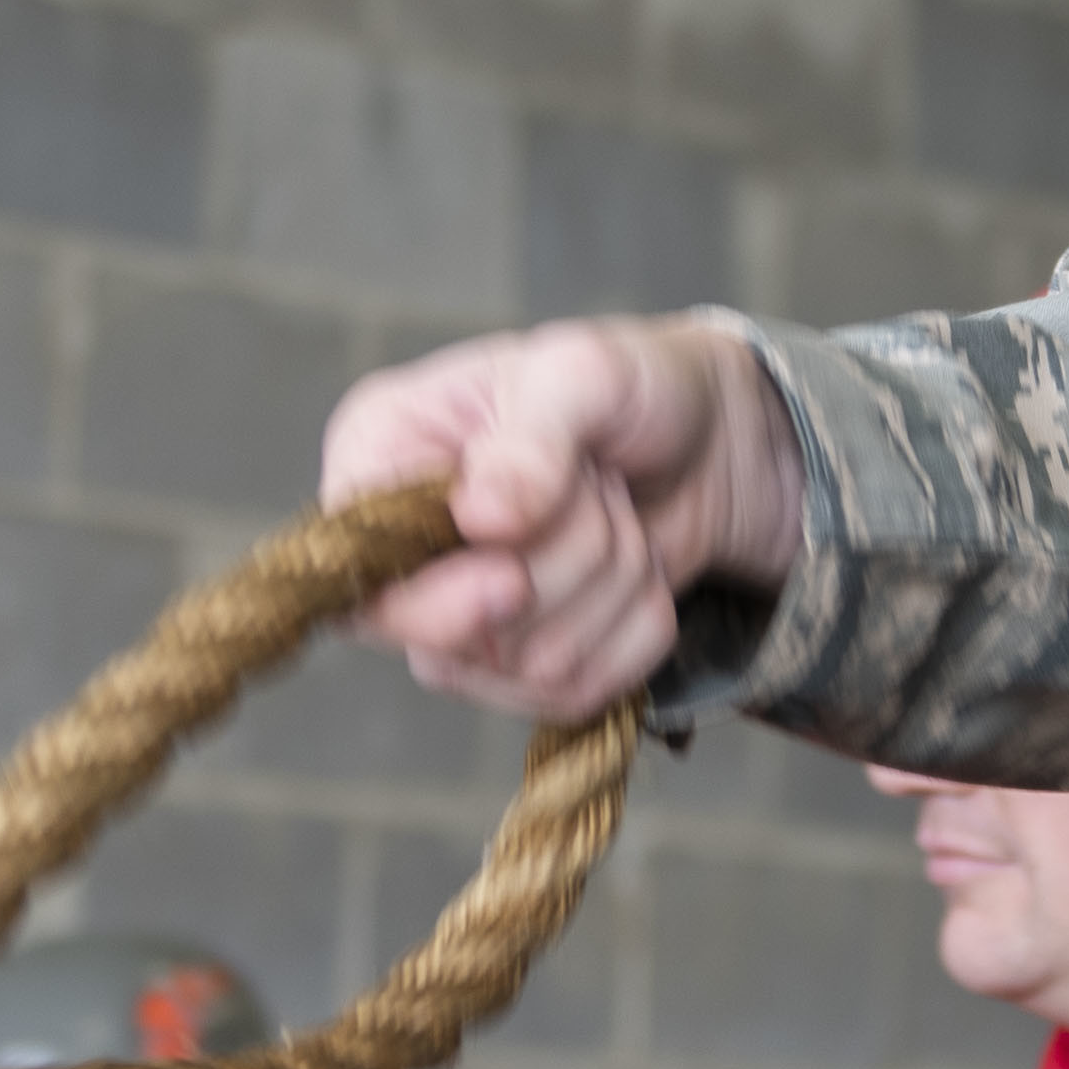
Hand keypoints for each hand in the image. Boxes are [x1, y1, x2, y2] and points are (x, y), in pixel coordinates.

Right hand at [323, 320, 803, 721]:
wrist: (705, 440)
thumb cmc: (627, 389)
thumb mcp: (584, 375)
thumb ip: (531, 440)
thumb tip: (481, 519)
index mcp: (378, 458)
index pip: (363, 576)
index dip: (439, 601)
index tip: (514, 577)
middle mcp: (401, 551)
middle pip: (458, 640)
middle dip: (564, 562)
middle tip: (597, 483)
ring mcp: (460, 620)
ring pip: (532, 669)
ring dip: (610, 586)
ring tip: (617, 512)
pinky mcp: (526, 668)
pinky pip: (580, 693)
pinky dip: (636, 630)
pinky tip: (638, 567)